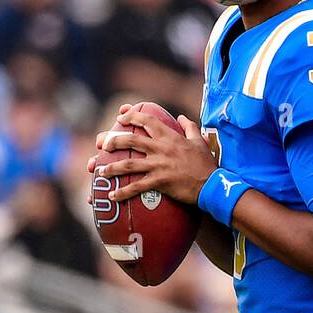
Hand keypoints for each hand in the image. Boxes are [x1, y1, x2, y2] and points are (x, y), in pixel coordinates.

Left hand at [86, 106, 215, 205]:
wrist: (212, 185)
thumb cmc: (207, 164)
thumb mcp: (200, 141)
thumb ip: (189, 127)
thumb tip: (181, 117)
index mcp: (170, 137)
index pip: (147, 120)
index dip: (132, 116)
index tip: (121, 116)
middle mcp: (161, 148)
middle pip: (131, 139)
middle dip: (114, 140)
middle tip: (103, 145)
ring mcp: (159, 165)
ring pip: (129, 163)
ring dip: (112, 167)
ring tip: (100, 171)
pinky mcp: (159, 182)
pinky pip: (137, 187)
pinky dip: (123, 192)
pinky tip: (112, 196)